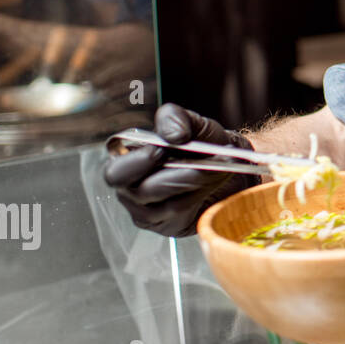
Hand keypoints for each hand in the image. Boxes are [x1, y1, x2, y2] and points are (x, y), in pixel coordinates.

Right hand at [104, 103, 257, 236]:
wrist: (228, 164)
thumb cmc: (202, 144)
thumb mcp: (190, 122)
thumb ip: (175, 118)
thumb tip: (173, 135)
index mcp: (126, 162)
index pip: (116, 171)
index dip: (139, 161)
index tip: (164, 149)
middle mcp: (130, 190)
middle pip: (140, 193)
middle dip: (173, 176)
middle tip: (200, 162)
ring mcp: (147, 212)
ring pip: (168, 203)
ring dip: (199, 181)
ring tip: (220, 164)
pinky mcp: (167, 225)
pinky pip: (184, 212)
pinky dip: (204, 193)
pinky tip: (216, 179)